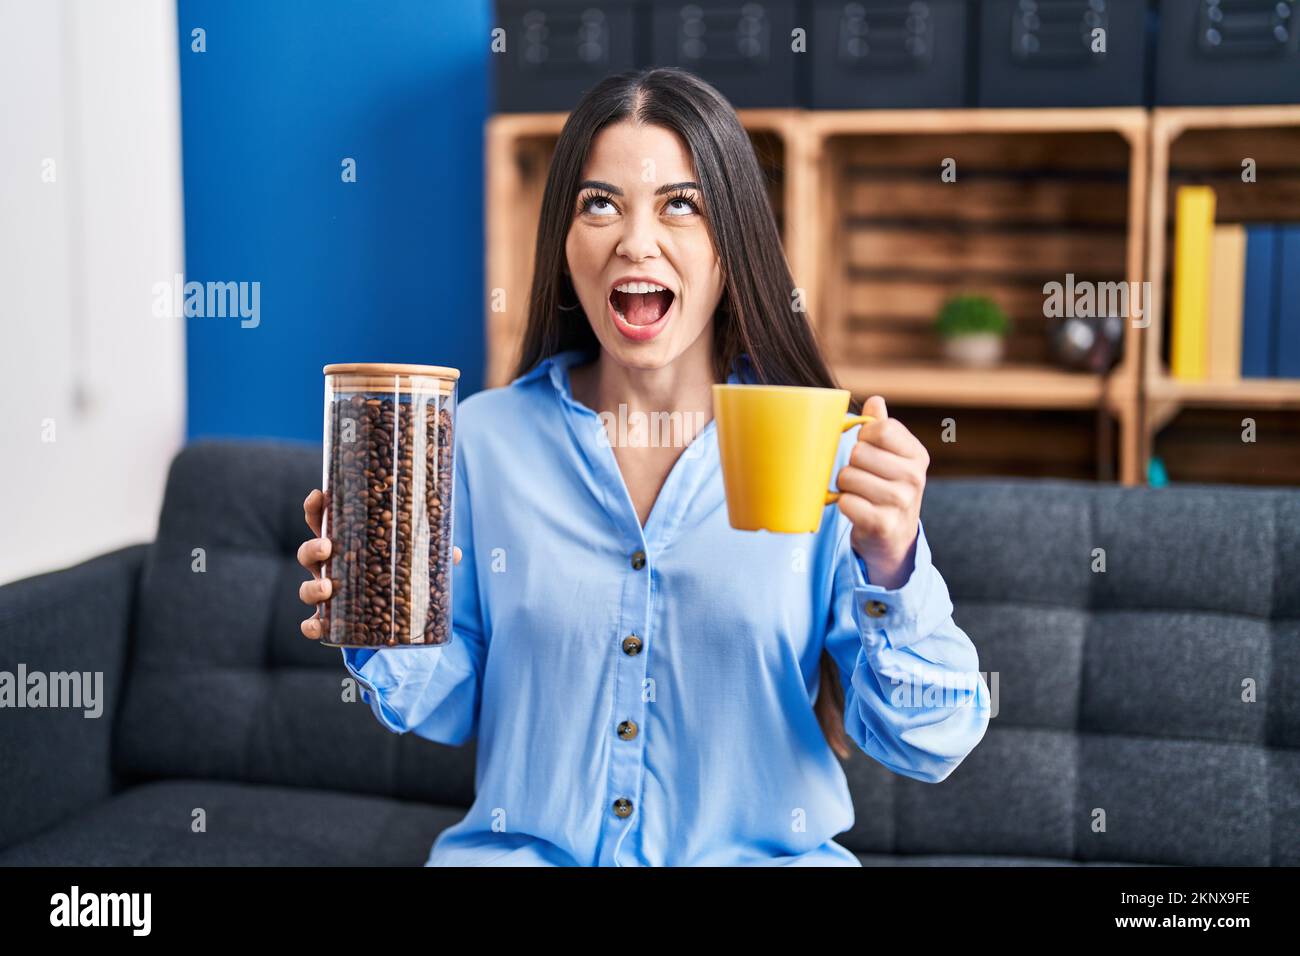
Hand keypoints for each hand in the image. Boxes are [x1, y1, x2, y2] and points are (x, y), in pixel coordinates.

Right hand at [296, 488, 461, 639]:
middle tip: (327, 545)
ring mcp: (329, 595)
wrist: (389, 620)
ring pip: (307, 588)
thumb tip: (455, 554)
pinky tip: (316, 626)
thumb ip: (430, 555)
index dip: (316, 508)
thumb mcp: (411, 561)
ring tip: (327, 587)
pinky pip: (314, 624)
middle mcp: (332, 568)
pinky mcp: (332, 621)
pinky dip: (311, 626)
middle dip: (313, 547)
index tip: (318, 494)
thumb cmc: (394, 576)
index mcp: (346, 545)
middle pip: (310, 552)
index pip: (324, 522)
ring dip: (313, 587)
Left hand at [835, 396, 928, 590]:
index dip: (863, 437)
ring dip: (844, 486)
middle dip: (850, 464)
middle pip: (859, 452)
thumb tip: (875, 401)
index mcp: (917, 455)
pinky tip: (856, 510)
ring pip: (848, 476)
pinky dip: (843, 504)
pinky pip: (845, 501)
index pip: (880, 429)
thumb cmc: (886, 489)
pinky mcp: (882, 524)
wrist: (893, 540)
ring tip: (858, 494)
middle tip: (861, 478)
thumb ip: (882, 429)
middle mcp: (914, 477)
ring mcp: (900, 501)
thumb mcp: (891, 459)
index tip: (867, 449)